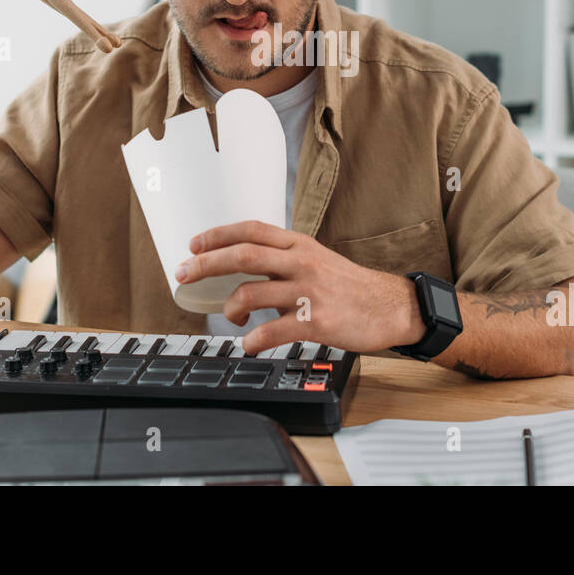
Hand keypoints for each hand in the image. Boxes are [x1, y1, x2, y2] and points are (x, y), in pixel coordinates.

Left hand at [175, 220, 426, 354]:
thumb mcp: (317, 259)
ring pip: (253, 292)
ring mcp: (309, 290)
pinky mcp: (317, 320)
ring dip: (230, 307)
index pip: (251, 230)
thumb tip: (245, 269)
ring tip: (230, 318)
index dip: (218, 235)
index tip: (193, 244)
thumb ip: (283, 261)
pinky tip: (249, 344)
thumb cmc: (350, 287)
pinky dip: (253, 340)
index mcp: (299, 244)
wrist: (390, 307)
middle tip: (183, 274)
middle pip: (243, 255)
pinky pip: (273, 330)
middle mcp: (302, 262)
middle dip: (206, 263)